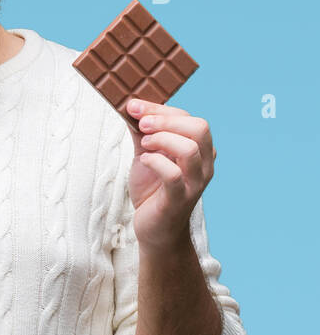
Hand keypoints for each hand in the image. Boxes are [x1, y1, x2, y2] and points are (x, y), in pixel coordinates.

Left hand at [125, 98, 216, 248]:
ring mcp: (195, 183)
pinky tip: (143, 160)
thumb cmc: (152, 188)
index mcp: (200, 150)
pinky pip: (173, 175)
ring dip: (162, 139)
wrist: (153, 228)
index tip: (133, 106)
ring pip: (190, 149)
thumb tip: (130, 106)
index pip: (189, 118)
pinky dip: (155, 162)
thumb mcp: (146, 154)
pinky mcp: (180, 200)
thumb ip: (142, 132)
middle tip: (142, 125)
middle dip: (165, 121)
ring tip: (144, 144)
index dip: (160, 109)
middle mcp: (204, 164)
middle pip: (199, 128)